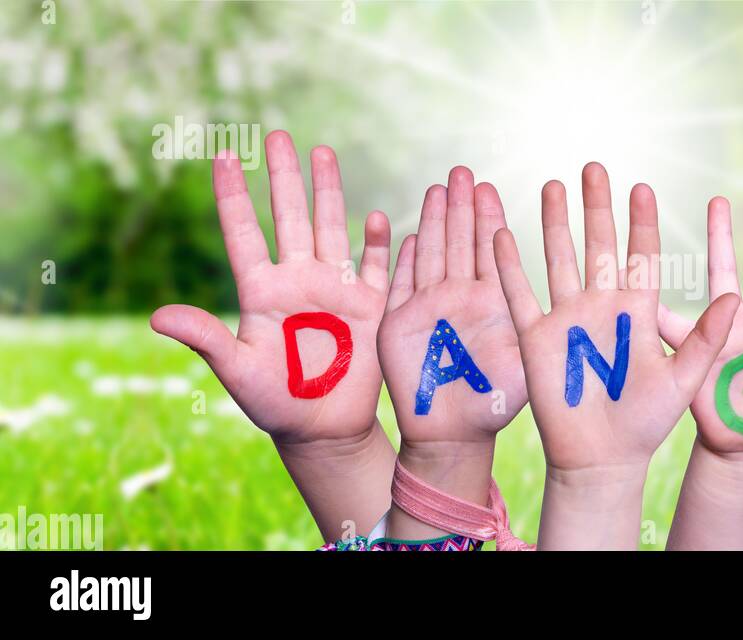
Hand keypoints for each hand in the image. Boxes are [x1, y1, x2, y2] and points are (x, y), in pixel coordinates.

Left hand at [149, 130, 394, 539]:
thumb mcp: (237, 371)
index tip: (223, 156)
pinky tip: (378, 216)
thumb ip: (205, 338)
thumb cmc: (275, 404)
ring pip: (331, 228)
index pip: (244, 233)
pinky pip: (376, 268)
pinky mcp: (369, 308)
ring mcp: (335, 291)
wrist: (324, 431)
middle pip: (289, 217)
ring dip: (328, 192)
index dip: (233, 195)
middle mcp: (298, 282)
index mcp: (262, 292)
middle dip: (283, 176)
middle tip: (278, 134)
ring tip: (323, 152)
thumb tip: (156, 317)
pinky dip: (378, 244)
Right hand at [377, 167, 526, 536]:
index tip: (490, 186)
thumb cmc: (497, 405)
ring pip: (432, 255)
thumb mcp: (531, 366)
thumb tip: (583, 307)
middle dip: (462, 206)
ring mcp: (430, 308)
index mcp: (495, 303)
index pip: (492, 250)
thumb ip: (547, 334)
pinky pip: (399, 284)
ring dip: (435, 221)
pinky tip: (405, 230)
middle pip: (461, 242)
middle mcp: (462, 298)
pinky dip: (401, 258)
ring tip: (438, 188)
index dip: (490, 218)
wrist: (453, 436)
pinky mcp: (400, 325)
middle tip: (464, 171)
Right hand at [492, 162, 738, 548]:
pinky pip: (521, 296)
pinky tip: (501, 235)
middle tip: (595, 166)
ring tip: (554, 184)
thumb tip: (734, 297)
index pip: (641, 255)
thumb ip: (707, 339)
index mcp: (639, 312)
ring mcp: (567, 319)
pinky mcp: (536, 340)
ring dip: (555, 222)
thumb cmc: (646, 424)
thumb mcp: (684, 379)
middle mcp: (602, 306)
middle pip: (599, 245)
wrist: (601, 459)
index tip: (642, 187)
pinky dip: (510, 267)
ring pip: (559, 258)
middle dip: (597, 206)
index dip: (641, 222)